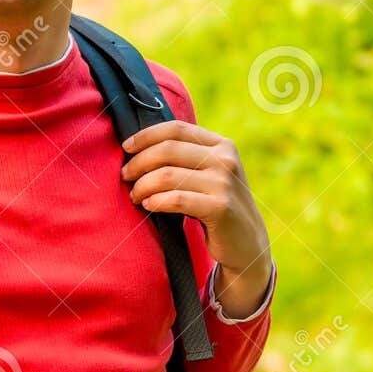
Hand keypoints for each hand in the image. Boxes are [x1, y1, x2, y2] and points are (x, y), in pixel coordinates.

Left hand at [121, 120, 271, 315]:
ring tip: (135, 195)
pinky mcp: (220, 207)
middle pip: (168, 149)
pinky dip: (156, 202)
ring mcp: (224, 183)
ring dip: (143, 186)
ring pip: (167, 175)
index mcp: (222, 145)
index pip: (176, 129)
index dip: (146, 136)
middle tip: (125, 177)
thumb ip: (187, 157)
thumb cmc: (216, 206)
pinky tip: (148, 206)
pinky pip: (176, 199)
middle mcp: (225, 159)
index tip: (126, 147)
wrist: (247, 242)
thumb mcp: (210, 174)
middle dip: (139, 162)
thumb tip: (139, 147)